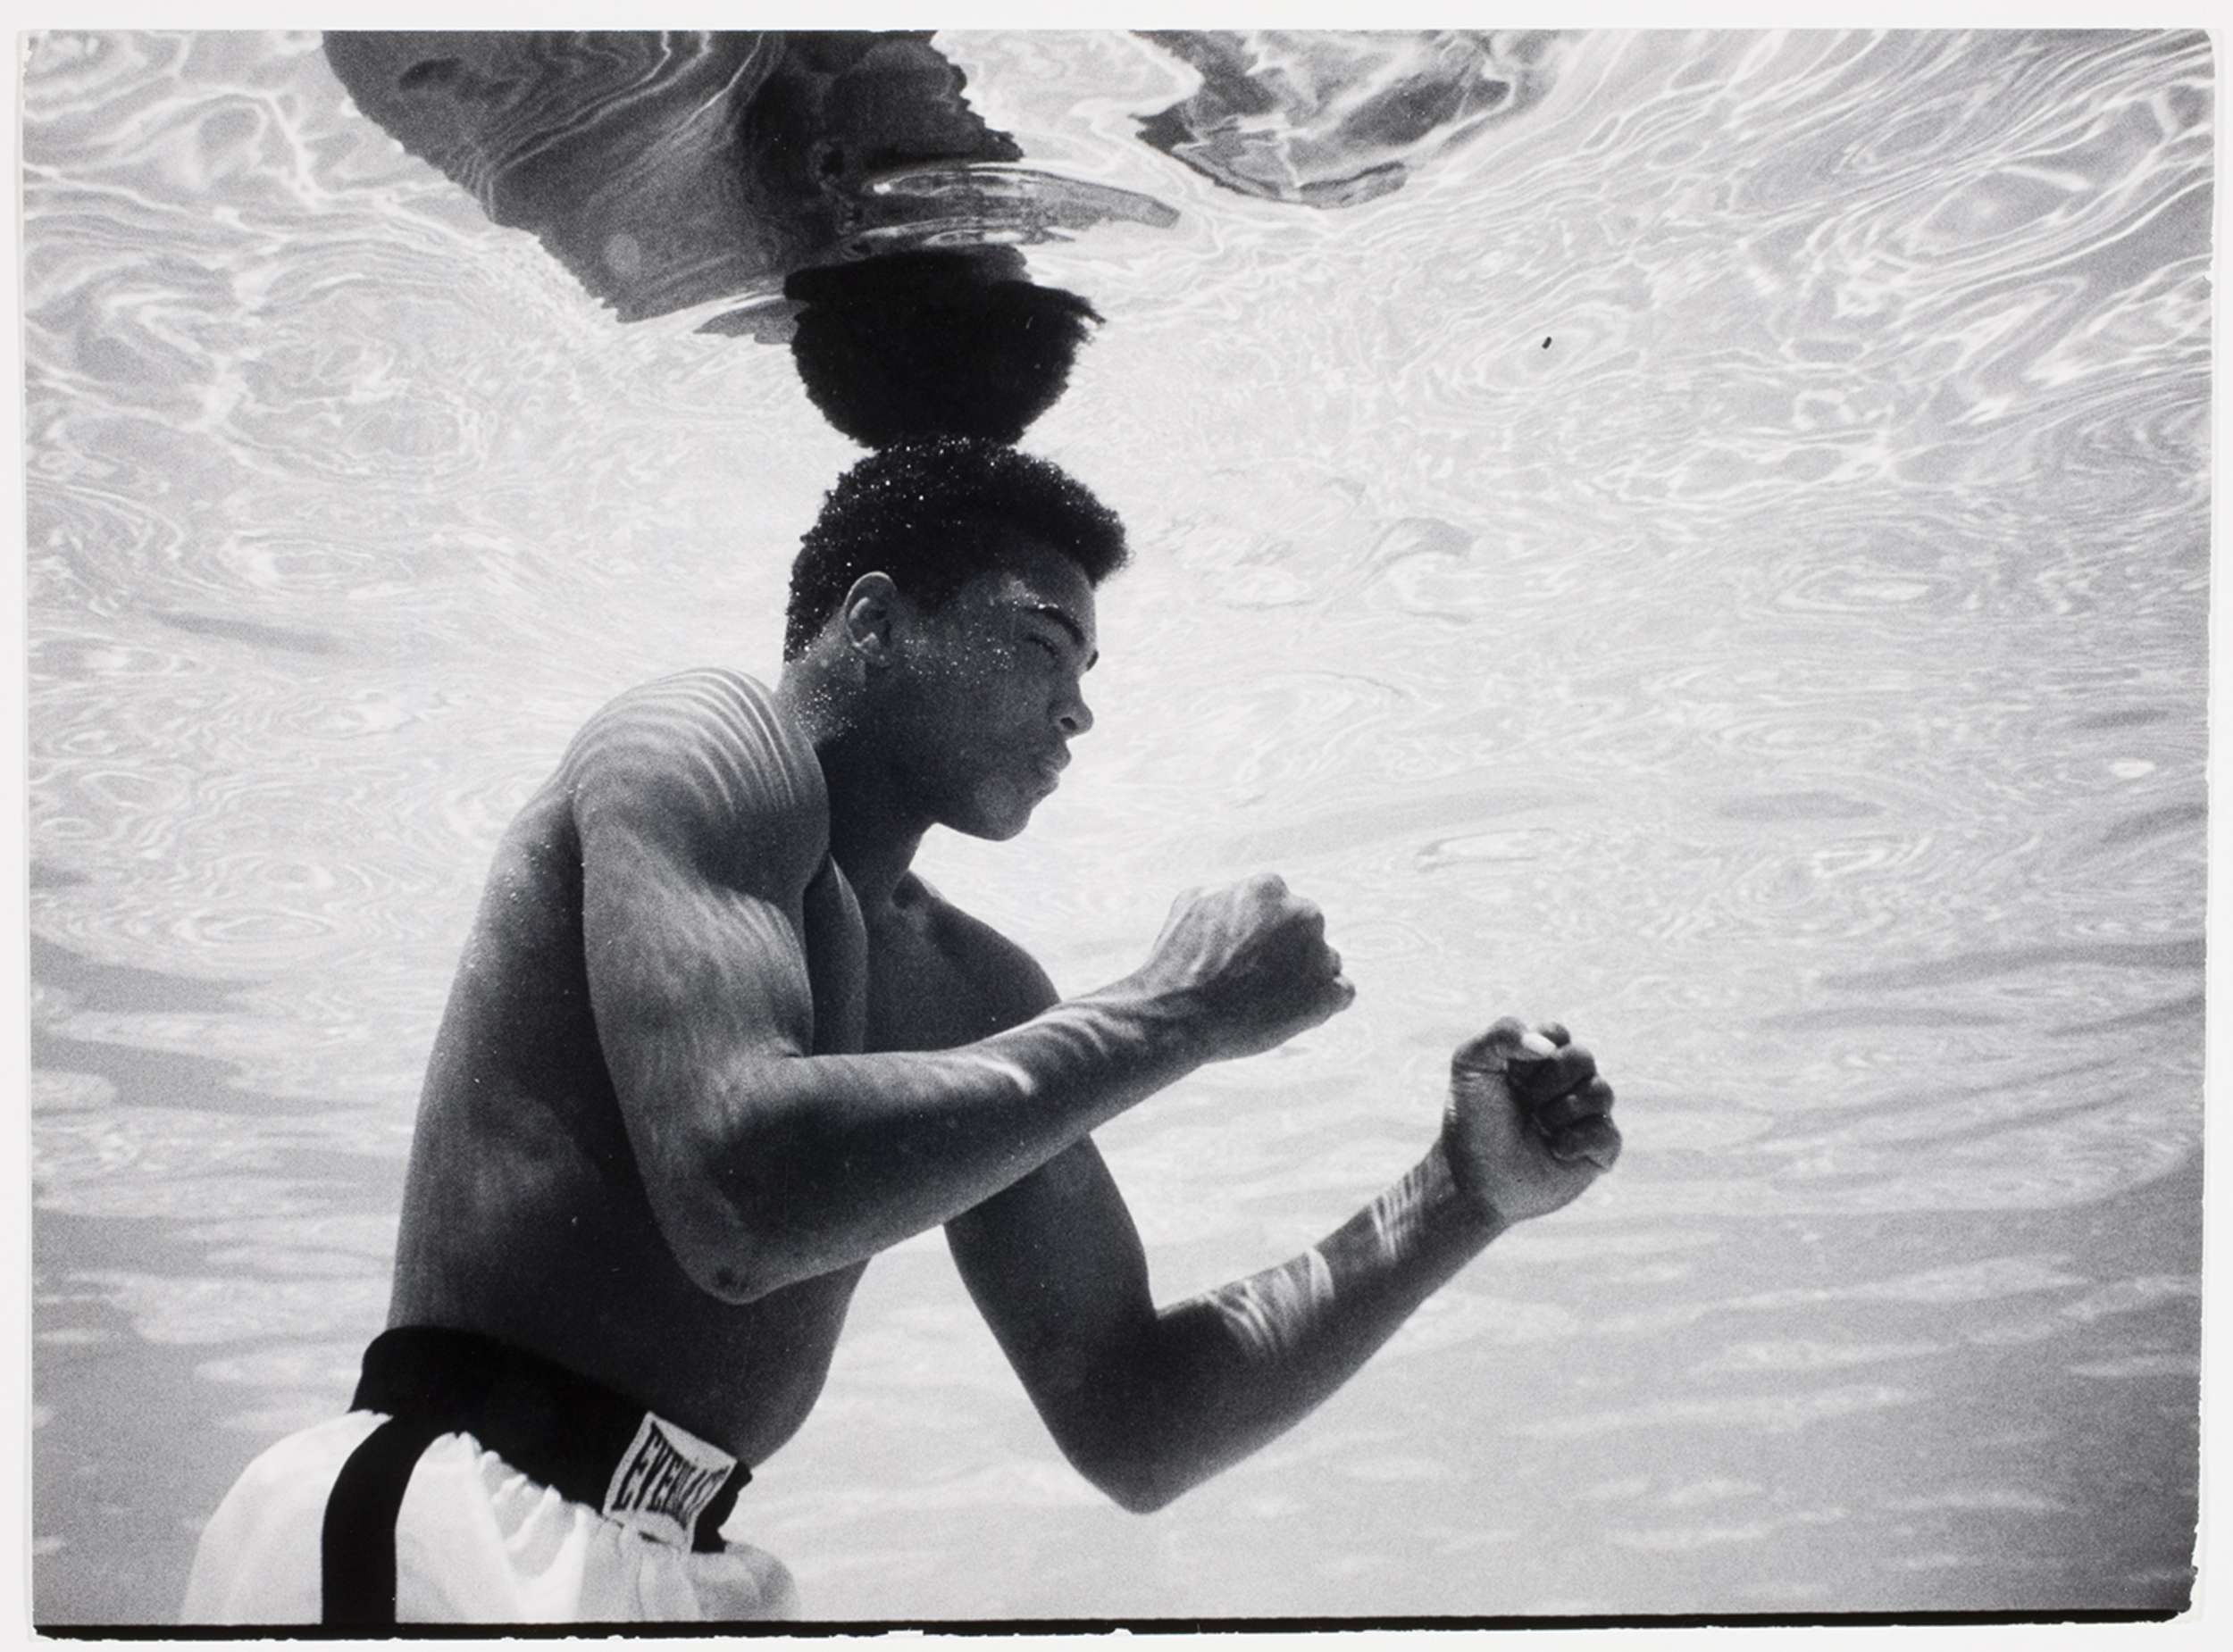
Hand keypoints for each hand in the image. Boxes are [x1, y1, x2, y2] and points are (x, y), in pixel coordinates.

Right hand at [1135, 874, 1355, 1062]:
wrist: (1176, 1018)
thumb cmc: (1178, 964)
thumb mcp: (1192, 905)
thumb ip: (1227, 894)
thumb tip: (1240, 892)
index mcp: (1269, 887)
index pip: (1282, 908)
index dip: (1264, 935)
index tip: (1246, 956)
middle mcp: (1302, 913)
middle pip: (1307, 931)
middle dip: (1289, 953)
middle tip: (1256, 980)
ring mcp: (1318, 954)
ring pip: (1325, 962)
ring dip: (1304, 979)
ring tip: (1267, 1002)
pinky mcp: (1326, 995)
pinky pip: (1340, 993)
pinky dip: (1321, 1005)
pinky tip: (1290, 1015)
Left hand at [1442, 1018, 1618, 1225]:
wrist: (1474, 1179)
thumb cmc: (1472, 1122)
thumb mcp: (1470, 1065)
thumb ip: (1502, 1034)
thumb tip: (1548, 1046)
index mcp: (1537, 1061)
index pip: (1557, 1033)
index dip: (1534, 1052)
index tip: (1508, 1075)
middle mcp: (1565, 1085)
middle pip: (1583, 1057)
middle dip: (1549, 1081)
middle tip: (1526, 1104)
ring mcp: (1584, 1117)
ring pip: (1602, 1092)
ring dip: (1562, 1111)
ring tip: (1538, 1128)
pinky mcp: (1597, 1151)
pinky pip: (1609, 1135)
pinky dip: (1578, 1141)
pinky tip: (1555, 1151)